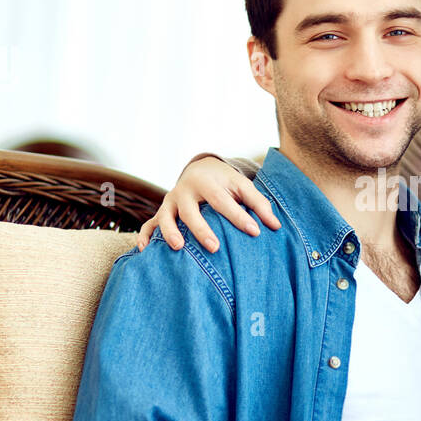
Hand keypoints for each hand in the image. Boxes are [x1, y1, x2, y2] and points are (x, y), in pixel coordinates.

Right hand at [136, 156, 280, 252]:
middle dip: (202, 229)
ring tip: (180, 248)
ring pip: (165, 217)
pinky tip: (145, 251)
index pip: (222, 201)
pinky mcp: (161, 213)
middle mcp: (185, 191)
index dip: (239, 216)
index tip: (255, 232)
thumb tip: (276, 226)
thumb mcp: (243, 187)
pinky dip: (144, 237)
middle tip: (215, 247)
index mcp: (208, 183)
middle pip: (190, 210)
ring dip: (170, 232)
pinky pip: (148, 225)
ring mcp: (170, 202)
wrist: (200, 169)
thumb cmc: (226, 183)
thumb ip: (259, 204)